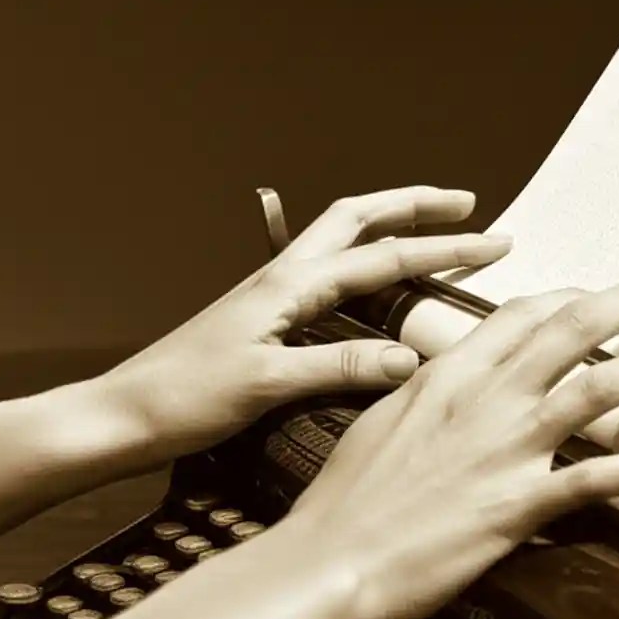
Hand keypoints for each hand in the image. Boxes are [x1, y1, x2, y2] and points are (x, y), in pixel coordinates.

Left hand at [97, 186, 512, 461]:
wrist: (126, 414)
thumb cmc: (184, 397)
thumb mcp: (267, 384)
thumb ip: (339, 366)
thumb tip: (410, 358)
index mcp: (289, 286)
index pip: (382, 257)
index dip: (442, 248)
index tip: (493, 242)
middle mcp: (281, 280)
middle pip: (357, 217)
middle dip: (413, 205)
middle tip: (464, 204)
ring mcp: (270, 296)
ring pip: (339, 240)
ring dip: (387, 226)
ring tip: (429, 229)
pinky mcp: (263, 319)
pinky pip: (326, 276)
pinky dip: (362, 266)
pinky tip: (372, 288)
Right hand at [285, 273, 618, 618]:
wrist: (327, 561)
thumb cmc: (345, 501)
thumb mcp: (383, 422)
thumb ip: (429, 393)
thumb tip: (450, 377)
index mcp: (447, 375)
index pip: (523, 314)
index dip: (576, 297)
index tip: (604, 295)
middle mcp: (483, 399)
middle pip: (574, 327)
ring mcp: (504, 449)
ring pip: (598, 386)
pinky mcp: (517, 505)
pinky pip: (599, 476)